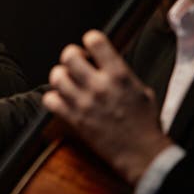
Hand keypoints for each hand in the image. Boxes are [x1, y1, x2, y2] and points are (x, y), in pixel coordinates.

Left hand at [42, 30, 173, 185]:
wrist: (141, 153)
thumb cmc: (144, 123)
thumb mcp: (141, 90)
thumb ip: (122, 74)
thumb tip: (107, 62)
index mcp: (119, 75)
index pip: (95, 41)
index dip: (90, 40)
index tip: (90, 47)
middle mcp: (99, 86)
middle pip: (69, 56)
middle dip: (71, 57)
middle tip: (76, 64)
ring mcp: (83, 102)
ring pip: (56, 77)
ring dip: (60, 77)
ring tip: (68, 82)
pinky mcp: (73, 119)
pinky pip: (49, 100)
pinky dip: (52, 98)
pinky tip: (62, 100)